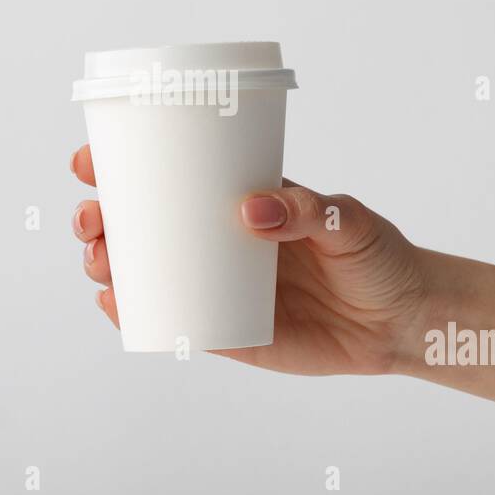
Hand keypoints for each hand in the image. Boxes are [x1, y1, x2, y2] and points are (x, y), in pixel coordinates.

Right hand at [69, 144, 427, 374]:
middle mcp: (218, 243)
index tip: (90, 161)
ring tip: (99, 260)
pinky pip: (173, 324)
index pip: (170, 177)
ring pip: (146, 274)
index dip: (121, 168)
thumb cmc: (379, 257)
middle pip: (140, 227)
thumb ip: (309, 210)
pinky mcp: (230, 333)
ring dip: (108, 265)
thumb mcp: (349, 220)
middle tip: (91, 218)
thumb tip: (250, 212)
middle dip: (100, 220)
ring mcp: (218, 288)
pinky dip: (136, 315)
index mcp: (239, 200)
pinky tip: (114, 305)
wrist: (404, 322)